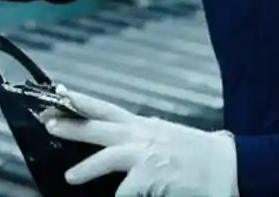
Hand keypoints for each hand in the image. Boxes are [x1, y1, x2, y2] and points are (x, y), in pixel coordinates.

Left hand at [39, 87, 237, 196]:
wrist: (231, 166)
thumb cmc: (196, 155)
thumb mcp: (162, 138)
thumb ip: (138, 138)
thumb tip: (115, 141)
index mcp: (142, 126)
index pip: (105, 108)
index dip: (81, 100)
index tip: (59, 91)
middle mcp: (142, 135)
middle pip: (99, 125)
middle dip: (71, 124)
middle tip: (48, 123)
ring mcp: (148, 154)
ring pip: (109, 156)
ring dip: (87, 166)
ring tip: (70, 176)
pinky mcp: (155, 174)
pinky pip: (128, 190)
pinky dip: (120, 196)